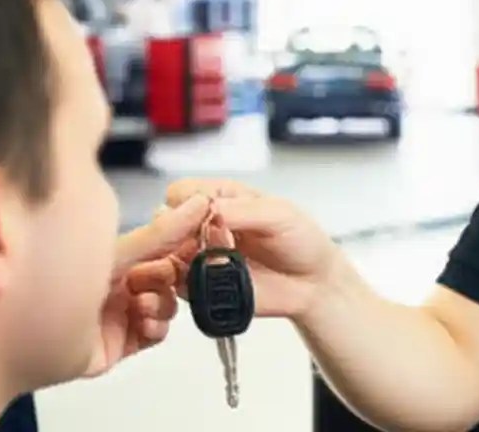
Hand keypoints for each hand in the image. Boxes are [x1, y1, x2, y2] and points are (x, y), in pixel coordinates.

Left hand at [83, 194, 212, 377]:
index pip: (164, 247)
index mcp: (117, 255)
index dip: (182, 248)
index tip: (198, 247)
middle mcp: (119, 282)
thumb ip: (164, 232)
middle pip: (169, 278)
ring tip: (141, 305)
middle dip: (170, 279)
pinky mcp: (121, 342)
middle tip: (159, 279)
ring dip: (161, 304)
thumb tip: (197, 202)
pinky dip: (156, 327)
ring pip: (165, 305)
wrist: (37, 337)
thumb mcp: (122, 252)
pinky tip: (143, 322)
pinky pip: (155, 333)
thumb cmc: (66, 284)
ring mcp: (120, 312)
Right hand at [164, 180, 339, 318]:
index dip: (186, 203)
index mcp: (222, 199)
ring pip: (164, 255)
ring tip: (214, 264)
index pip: (181, 192)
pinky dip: (183, 284)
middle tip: (208, 243)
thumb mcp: (280, 215)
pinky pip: (176, 285)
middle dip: (179, 234)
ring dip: (180, 260)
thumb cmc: (302, 240)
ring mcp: (200, 257)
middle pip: (164, 223)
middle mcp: (204, 226)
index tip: (205, 215)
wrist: (313, 283)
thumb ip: (244, 210)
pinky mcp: (201, 286)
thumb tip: (211, 210)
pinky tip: (207, 282)